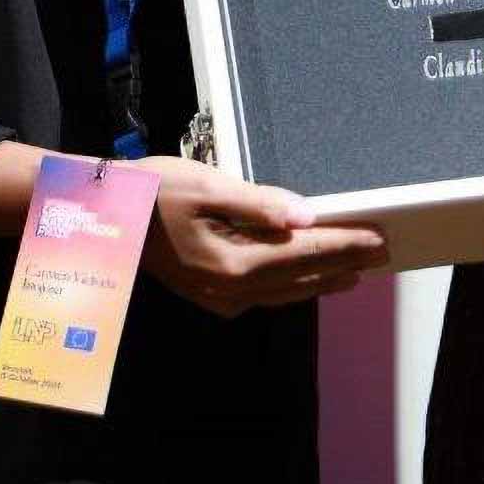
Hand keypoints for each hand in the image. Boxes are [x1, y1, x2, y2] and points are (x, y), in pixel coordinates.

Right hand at [143, 157, 387, 315]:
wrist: (103, 218)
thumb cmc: (152, 192)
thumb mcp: (207, 185)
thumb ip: (259, 204)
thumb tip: (307, 217)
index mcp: (234, 263)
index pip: (305, 254)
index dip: (345, 245)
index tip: (377, 237)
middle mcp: (230, 290)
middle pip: (301, 278)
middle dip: (343, 265)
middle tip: (380, 254)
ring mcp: (219, 298)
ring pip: (285, 293)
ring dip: (322, 281)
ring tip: (355, 271)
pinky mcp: (210, 296)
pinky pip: (264, 296)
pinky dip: (293, 288)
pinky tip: (304, 281)